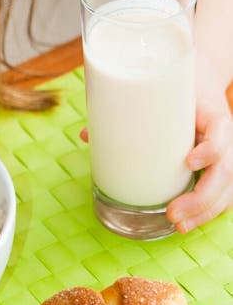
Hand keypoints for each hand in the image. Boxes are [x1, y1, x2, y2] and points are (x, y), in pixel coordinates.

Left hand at [79, 97, 232, 232]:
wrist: (200, 80)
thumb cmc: (176, 87)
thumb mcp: (157, 88)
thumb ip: (123, 108)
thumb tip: (86, 134)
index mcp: (212, 112)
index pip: (221, 130)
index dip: (211, 149)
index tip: (189, 160)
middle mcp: (223, 135)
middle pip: (226, 170)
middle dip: (202, 197)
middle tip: (172, 212)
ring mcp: (225, 152)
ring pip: (227, 188)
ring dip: (204, 211)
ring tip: (178, 224)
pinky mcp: (220, 164)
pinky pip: (223, 192)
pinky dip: (207, 211)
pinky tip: (187, 222)